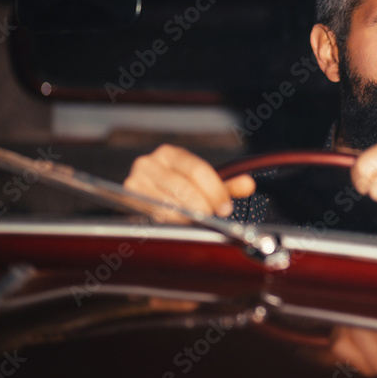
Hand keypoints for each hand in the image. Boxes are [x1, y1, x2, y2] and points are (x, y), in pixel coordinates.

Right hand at [123, 144, 255, 221]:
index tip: (225, 207)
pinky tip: (181, 224)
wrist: (144, 194)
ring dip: (189, 218)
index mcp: (171, 153)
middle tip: (214, 217)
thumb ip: (225, 186)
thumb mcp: (201, 184)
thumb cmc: (175, 188)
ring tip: (199, 222)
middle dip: (204, 206)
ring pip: (170, 204)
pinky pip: (156, 214)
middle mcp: (150, 163)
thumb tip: (247, 185)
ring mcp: (136, 179)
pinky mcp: (129, 198)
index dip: (215, 191)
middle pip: (184, 188)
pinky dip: (172, 221)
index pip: (198, 170)